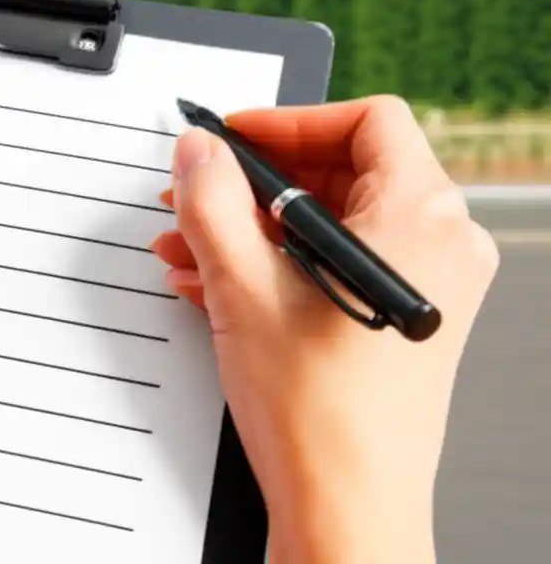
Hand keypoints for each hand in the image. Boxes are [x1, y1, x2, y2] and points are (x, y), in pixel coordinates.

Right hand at [152, 97, 498, 562]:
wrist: (346, 506)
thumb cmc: (322, 416)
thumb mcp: (243, 287)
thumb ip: (212, 201)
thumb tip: (199, 152)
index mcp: (423, 220)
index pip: (366, 120)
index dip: (289, 120)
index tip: (233, 139)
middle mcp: (439, 245)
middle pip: (344, 169)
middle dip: (255, 183)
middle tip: (197, 192)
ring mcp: (423, 284)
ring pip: (331, 220)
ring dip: (251, 227)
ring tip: (188, 246)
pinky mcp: (398, 316)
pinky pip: (334, 262)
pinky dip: (275, 263)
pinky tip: (213, 282)